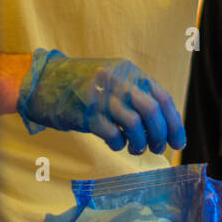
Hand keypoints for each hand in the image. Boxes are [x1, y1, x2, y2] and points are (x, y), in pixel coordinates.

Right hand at [16, 49, 185, 154]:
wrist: (43, 83)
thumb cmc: (84, 87)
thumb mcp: (113, 80)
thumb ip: (136, 95)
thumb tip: (163, 126)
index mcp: (129, 72)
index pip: (162, 97)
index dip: (174, 123)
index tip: (178, 142)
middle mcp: (118, 81)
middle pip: (152, 109)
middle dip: (160, 134)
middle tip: (158, 149)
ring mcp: (101, 96)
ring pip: (134, 123)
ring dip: (140, 142)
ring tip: (136, 149)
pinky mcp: (85, 113)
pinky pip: (112, 133)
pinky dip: (119, 143)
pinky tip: (116, 144)